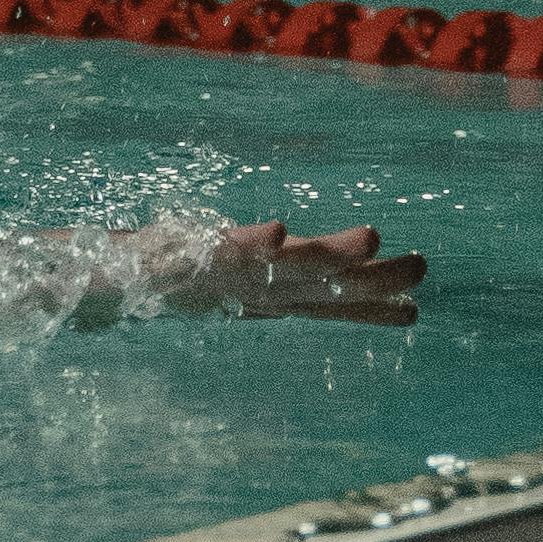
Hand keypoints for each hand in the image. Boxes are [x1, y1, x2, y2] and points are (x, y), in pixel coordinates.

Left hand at [181, 218, 425, 325]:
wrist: (122, 283)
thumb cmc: (189, 280)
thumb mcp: (248, 282)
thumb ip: (297, 278)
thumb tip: (343, 268)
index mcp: (276, 294)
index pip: (331, 303)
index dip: (371, 308)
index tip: (415, 310)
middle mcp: (260, 287)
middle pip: (324, 284)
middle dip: (372, 278)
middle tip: (420, 266)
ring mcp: (232, 272)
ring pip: (290, 265)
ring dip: (330, 255)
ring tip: (371, 237)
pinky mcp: (199, 252)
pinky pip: (230, 247)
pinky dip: (255, 242)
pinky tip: (278, 231)